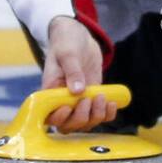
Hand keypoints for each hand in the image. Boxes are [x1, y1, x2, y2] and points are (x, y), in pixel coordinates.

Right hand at [41, 15, 116, 132]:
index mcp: (50, 92)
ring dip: (96, 116)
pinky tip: (112, 103)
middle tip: (89, 98)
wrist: (78, 36)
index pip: (50, 117)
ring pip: (85, 123)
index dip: (60, 118)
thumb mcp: (68, 54)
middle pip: (69, 125)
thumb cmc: (66, 42)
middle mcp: (62, 101)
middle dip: (82, 117)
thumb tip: (77, 91)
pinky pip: (99, 115)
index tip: (70, 106)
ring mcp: (78, 102)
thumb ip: (72, 72)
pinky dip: (107, 114)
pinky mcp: (91, 99)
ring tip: (102, 97)